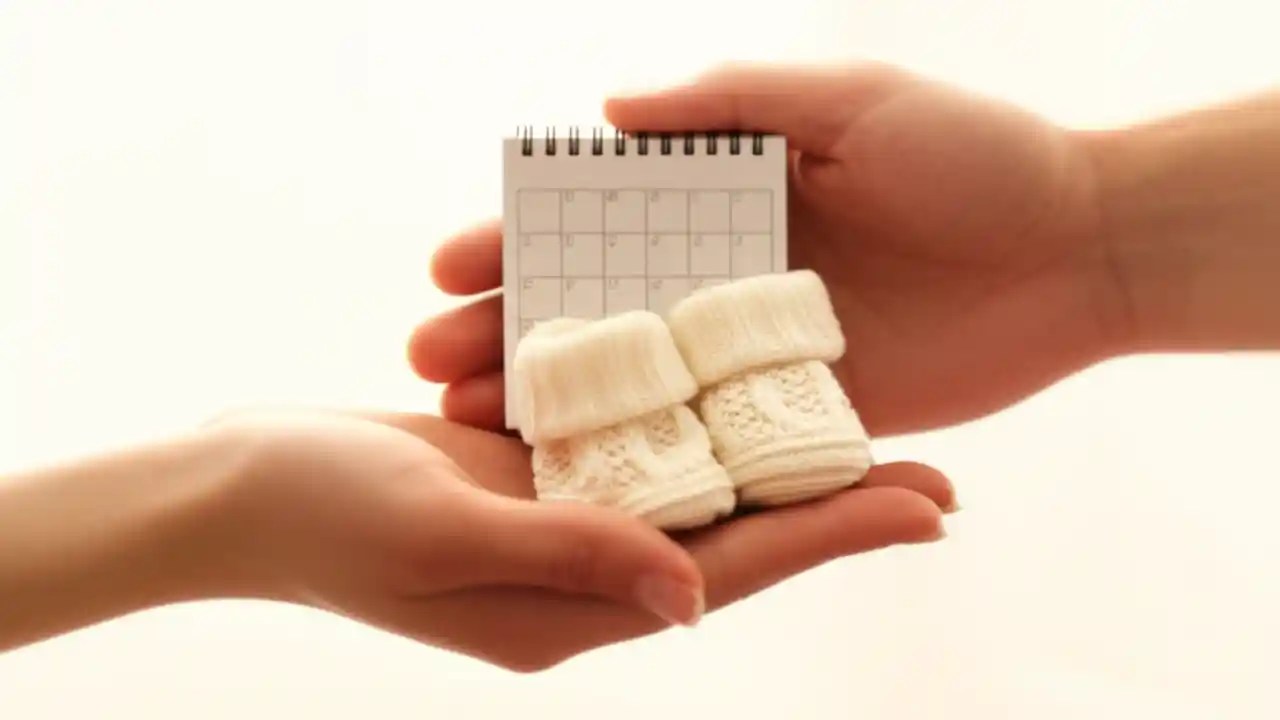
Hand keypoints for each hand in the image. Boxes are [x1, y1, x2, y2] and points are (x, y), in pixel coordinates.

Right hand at [207, 410, 949, 671]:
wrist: (240, 488)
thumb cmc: (322, 517)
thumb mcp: (440, 533)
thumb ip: (566, 554)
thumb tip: (694, 592)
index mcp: (572, 609)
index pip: (730, 572)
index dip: (830, 538)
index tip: (926, 508)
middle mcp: (583, 573)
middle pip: (735, 539)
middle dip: (835, 507)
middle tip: (938, 477)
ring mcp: (562, 524)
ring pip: (696, 494)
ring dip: (776, 465)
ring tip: (868, 433)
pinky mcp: (537, 478)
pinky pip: (638, 455)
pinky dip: (698, 430)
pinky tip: (746, 399)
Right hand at [409, 63, 1124, 435]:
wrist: (1082, 248)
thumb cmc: (973, 157)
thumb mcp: (847, 100)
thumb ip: (731, 104)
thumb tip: (607, 111)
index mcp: (728, 199)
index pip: (600, 223)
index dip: (523, 241)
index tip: (447, 262)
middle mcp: (729, 277)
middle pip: (601, 308)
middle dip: (511, 329)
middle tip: (428, 358)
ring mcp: (761, 352)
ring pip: (639, 379)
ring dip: (555, 397)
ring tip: (469, 414)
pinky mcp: (806, 411)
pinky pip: (717, 434)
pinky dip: (649, 447)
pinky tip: (573, 467)